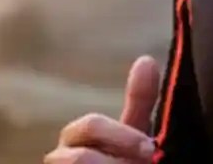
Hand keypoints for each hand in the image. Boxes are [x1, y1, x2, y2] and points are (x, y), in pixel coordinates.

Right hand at [44, 55, 161, 163]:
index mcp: (79, 137)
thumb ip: (139, 102)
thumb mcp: (135, 137)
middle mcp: (62, 157)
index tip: (150, 148)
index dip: (122, 136)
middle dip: (114, 159)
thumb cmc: (125, 162)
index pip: (92, 126)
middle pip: (78, 157)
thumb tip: (146, 59)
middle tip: (144, 162)